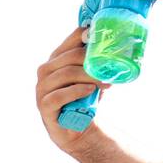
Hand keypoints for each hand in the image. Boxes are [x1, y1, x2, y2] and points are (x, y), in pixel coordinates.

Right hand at [35, 25, 111, 154]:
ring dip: (88, 77)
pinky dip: (76, 91)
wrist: (78, 127)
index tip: (101, 35)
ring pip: (64, 75)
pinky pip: (58, 96)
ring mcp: (42, 89)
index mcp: (57, 60)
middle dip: (91, 60)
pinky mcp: (44, 106)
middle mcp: (46, 71)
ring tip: (106, 82)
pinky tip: (90, 91)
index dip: (84, 35)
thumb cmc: (85, 97)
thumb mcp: (92, 77)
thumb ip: (97, 62)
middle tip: (109, 68)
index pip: (69, 41)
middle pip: (68, 57)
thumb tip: (120, 46)